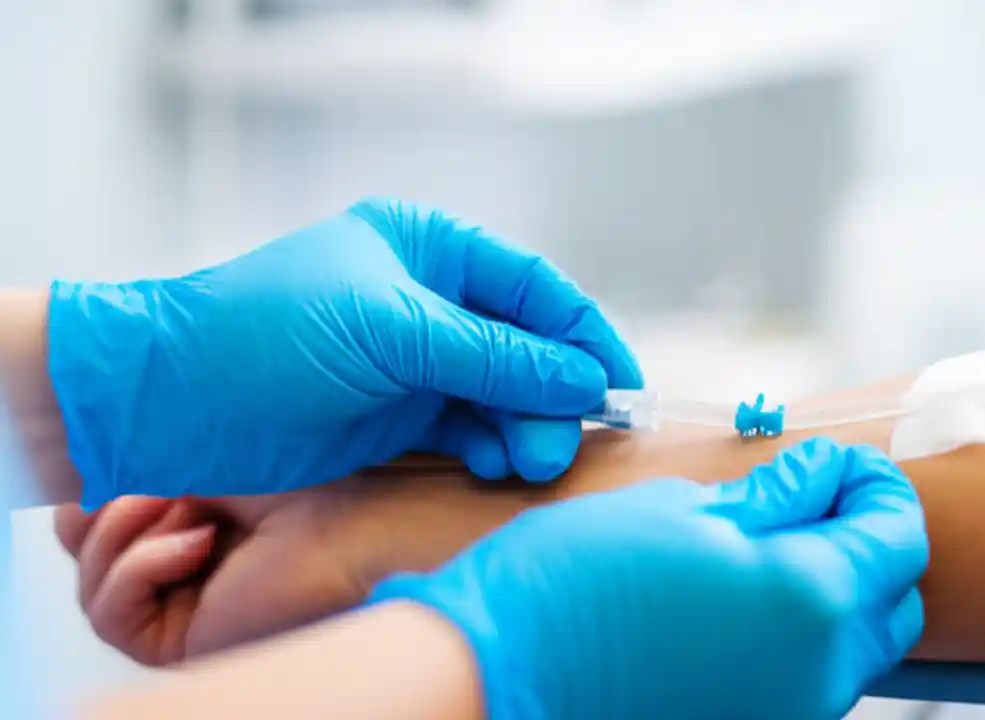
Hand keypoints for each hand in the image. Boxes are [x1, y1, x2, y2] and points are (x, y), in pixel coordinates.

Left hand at [48, 198, 641, 507]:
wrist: (167, 401)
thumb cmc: (266, 336)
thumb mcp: (390, 330)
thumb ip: (492, 355)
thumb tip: (583, 379)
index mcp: (427, 246)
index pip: (531, 285)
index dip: (583, 331)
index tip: (620, 382)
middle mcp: (428, 299)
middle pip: (525, 344)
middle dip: (551, 392)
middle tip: (562, 441)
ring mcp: (413, 360)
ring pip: (501, 393)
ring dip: (524, 427)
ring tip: (530, 461)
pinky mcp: (396, 416)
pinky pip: (468, 429)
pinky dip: (490, 448)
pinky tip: (495, 466)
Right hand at [52, 470, 518, 665]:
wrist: (377, 517)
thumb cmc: (324, 472)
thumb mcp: (217, 440)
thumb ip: (156, 446)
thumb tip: (87, 448)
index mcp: (195, 505)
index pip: (103, 501)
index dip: (99, 473)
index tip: (122, 442)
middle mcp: (184, 558)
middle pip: (83, 542)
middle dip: (104, 501)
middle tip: (158, 477)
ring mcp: (182, 603)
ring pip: (90, 579)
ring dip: (125, 530)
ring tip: (192, 506)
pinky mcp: (182, 643)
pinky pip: (111, 614)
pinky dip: (139, 568)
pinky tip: (197, 540)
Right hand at [370, 438, 928, 719]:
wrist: (497, 678)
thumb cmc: (573, 582)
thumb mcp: (680, 510)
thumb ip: (773, 497)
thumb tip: (821, 478)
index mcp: (811, 597)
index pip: (898, 533)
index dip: (876, 484)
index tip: (842, 461)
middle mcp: (821, 673)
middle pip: (894, 600)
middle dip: (872, 542)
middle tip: (816, 499)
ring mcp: (790, 714)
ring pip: (856, 647)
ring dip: (838, 592)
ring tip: (774, 545)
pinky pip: (810, 682)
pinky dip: (802, 637)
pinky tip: (746, 601)